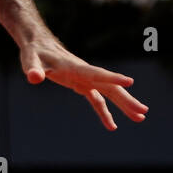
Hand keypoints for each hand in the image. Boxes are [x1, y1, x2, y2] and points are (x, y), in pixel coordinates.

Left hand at [19, 36, 147, 130]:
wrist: (39, 45)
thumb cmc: (34, 52)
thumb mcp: (30, 60)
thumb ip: (33, 69)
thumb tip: (34, 78)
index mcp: (75, 67)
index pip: (96, 73)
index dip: (111, 78)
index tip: (130, 82)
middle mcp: (85, 73)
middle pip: (109, 87)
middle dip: (126, 100)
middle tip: (143, 112)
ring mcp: (85, 79)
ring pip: (108, 94)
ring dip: (123, 106)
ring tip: (140, 119)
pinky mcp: (81, 85)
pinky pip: (97, 100)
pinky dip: (104, 112)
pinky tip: (113, 126)